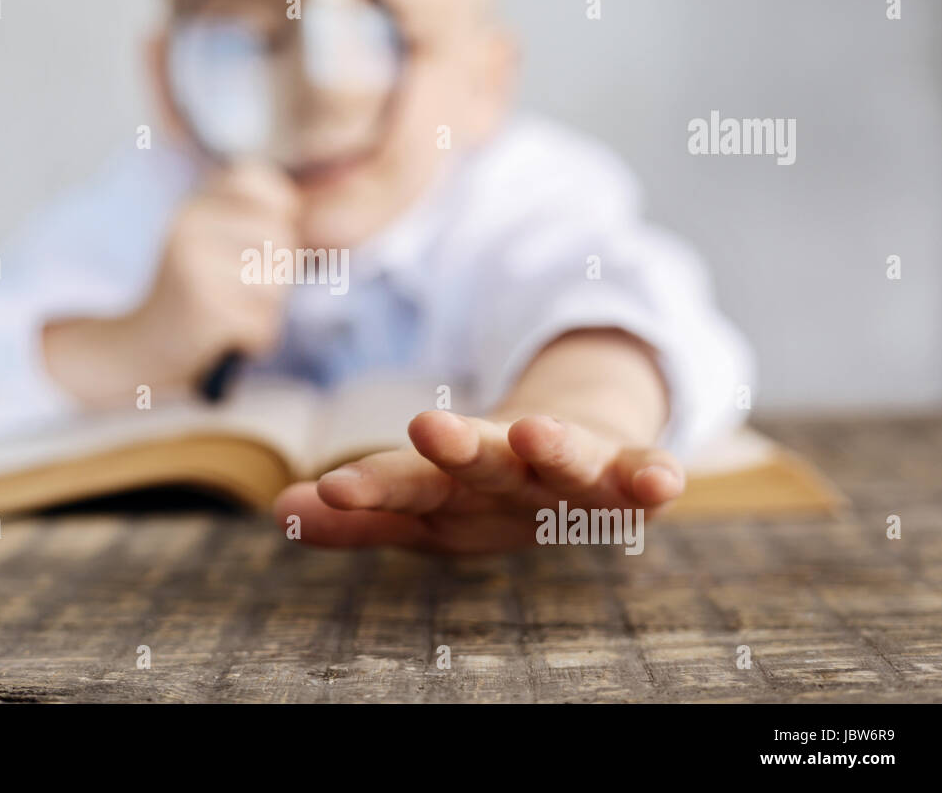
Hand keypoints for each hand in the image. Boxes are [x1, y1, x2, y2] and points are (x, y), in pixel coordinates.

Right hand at [137, 164, 298, 379]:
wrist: (144, 345)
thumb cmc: (197, 292)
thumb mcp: (217, 242)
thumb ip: (260, 219)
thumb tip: (330, 212)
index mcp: (195, 205)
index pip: (263, 185)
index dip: (278, 214)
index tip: (258, 243)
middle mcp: (190, 227)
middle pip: (281, 240)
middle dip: (277, 273)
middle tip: (242, 290)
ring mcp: (194, 266)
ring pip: (277, 285)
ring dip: (266, 309)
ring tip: (232, 312)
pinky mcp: (203, 309)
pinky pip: (264, 323)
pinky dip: (255, 338)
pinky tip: (227, 335)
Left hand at [272, 411, 684, 553]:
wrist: (572, 442)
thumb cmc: (481, 489)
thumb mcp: (423, 508)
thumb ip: (359, 517)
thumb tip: (279, 511)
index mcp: (452, 483)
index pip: (406, 483)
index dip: (371, 487)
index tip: (330, 487)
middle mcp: (506, 469)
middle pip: (478, 460)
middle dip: (455, 446)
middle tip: (428, 424)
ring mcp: (566, 468)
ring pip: (559, 458)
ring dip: (549, 446)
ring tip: (535, 432)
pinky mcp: (622, 474)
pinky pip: (639, 476)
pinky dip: (649, 476)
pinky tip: (662, 483)